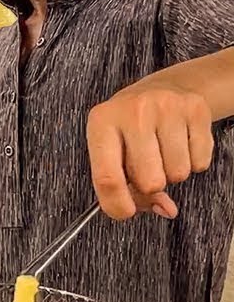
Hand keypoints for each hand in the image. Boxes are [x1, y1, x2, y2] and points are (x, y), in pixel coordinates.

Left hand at [87, 79, 214, 220]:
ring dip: (171, 172)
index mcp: (102, 122)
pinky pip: (200, 162)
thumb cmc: (129, 127)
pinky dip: (192, 162)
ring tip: (162, 153)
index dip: (117, 204)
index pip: (107, 177)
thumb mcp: (112, 150)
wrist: (161, 89)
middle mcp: (134, 111)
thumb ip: (127, 187)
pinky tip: (179, 145)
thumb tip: (165, 209)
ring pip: (177, 173)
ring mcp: (167, 107)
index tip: (125, 212)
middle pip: (149, 180)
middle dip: (149, 184)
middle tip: (146, 167)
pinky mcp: (196, 110)